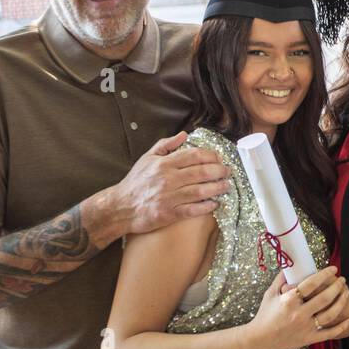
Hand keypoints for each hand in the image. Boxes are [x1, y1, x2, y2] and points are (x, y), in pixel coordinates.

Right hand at [107, 132, 231, 235]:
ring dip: (217, 188)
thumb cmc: (136, 182)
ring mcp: (168, 197)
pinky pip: (192, 210)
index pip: (194, 155)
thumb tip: (184, 134)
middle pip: (201, 172)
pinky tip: (215, 203)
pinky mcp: (169, 214)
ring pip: (200, 190)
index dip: (211, 156)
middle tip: (227, 172)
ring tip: (226, 186)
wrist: (121, 207)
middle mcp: (167, 179)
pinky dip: (206, 206)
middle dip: (219, 171)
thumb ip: (166, 145)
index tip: (219, 158)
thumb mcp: (147, 158)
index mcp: (164, 164)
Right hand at [252, 269, 348, 348]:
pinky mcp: (309, 339)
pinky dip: (342, 327)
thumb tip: (290, 265)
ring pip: (330, 314)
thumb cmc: (264, 316)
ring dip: (341, 301)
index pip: (311, 284)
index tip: (333, 269)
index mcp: (289, 301)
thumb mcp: (270, 294)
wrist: (259, 340)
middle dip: (337, 286)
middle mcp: (299, 314)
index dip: (324, 274)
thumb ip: (281, 279)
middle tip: (342, 279)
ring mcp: (306, 327)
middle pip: (325, 297)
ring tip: (346, 292)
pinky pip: (329, 333)